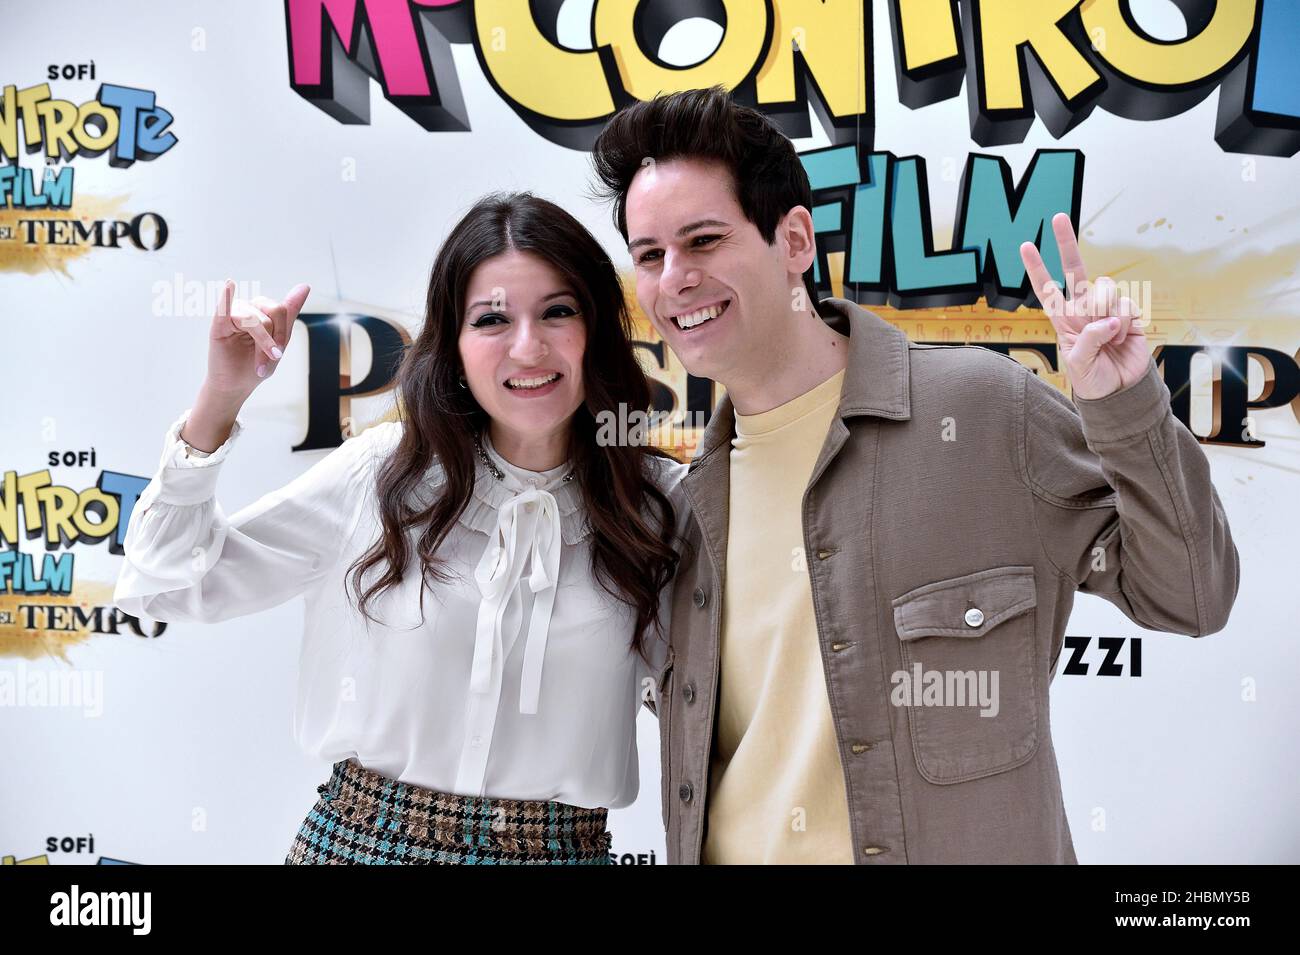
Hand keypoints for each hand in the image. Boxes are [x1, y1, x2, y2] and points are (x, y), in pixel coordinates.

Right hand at [204, 280, 309, 399]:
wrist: (236, 387)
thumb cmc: (255, 364)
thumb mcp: (278, 340)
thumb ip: (289, 312)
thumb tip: (305, 285)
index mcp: (262, 310)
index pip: (280, 309)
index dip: (282, 333)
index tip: (278, 354)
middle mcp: (247, 308)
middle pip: (272, 311)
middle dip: (274, 339)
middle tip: (270, 359)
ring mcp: (232, 315)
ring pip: (255, 320)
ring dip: (262, 345)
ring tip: (260, 366)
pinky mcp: (218, 326)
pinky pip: (224, 309)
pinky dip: (227, 298)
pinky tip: (229, 285)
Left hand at [1019, 213, 1149, 400]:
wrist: (1120, 391)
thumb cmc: (1092, 379)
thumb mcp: (1079, 364)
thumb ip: (1088, 340)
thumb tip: (1107, 320)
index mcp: (1064, 319)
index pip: (1047, 289)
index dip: (1036, 268)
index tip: (1025, 245)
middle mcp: (1083, 308)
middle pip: (1075, 268)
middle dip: (1066, 242)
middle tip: (1057, 217)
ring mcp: (1106, 309)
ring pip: (1104, 288)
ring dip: (1105, 311)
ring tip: (1107, 337)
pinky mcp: (1128, 314)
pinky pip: (1126, 305)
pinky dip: (1124, 323)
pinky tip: (1122, 338)